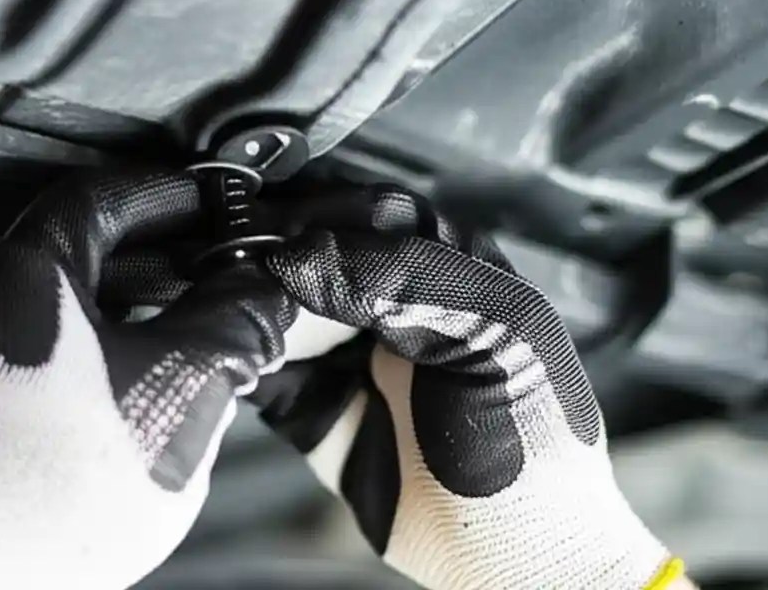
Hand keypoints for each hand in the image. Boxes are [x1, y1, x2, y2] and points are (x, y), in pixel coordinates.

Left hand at [0, 170, 294, 589]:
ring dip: (121, 317)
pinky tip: (126, 396)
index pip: (102, 197)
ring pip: (55, 313)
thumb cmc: (68, 476)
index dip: (166, 195)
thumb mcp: (188, 380)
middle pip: (77, 254)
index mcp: (27, 270)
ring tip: (182, 340)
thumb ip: (237, 319)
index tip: (208, 203)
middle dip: (154, 263)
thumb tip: (263, 291)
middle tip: (211, 273)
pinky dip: (85, 361)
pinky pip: (31, 362)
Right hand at [249, 185, 683, 589]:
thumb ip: (409, 279)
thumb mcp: (495, 335)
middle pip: (321, 256)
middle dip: (280, 253)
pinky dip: (245, 357)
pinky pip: (268, 372)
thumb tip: (307, 255)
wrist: (515, 558)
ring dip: (254, 300)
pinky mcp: (320, 412)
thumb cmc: (538, 448)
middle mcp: (399, 309)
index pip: (379, 216)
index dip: (331, 212)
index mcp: (454, 273)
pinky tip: (236, 348)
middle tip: (242, 254)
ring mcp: (357, 361)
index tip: (287, 220)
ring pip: (286, 309)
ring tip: (229, 296)